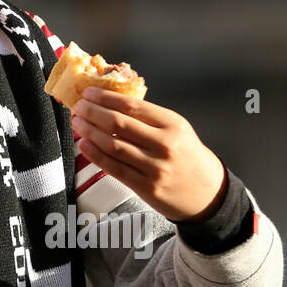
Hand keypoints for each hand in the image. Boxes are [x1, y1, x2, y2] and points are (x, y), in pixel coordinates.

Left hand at [68, 86, 226, 222]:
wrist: (208, 194)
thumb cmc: (187, 156)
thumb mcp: (177, 130)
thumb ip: (148, 118)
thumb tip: (108, 104)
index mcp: (173, 124)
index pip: (132, 105)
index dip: (106, 97)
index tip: (89, 92)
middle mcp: (165, 144)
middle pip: (118, 124)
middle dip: (93, 112)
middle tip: (78, 106)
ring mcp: (155, 167)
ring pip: (113, 145)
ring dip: (89, 131)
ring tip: (77, 122)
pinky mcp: (147, 187)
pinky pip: (114, 167)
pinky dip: (95, 154)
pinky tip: (83, 144)